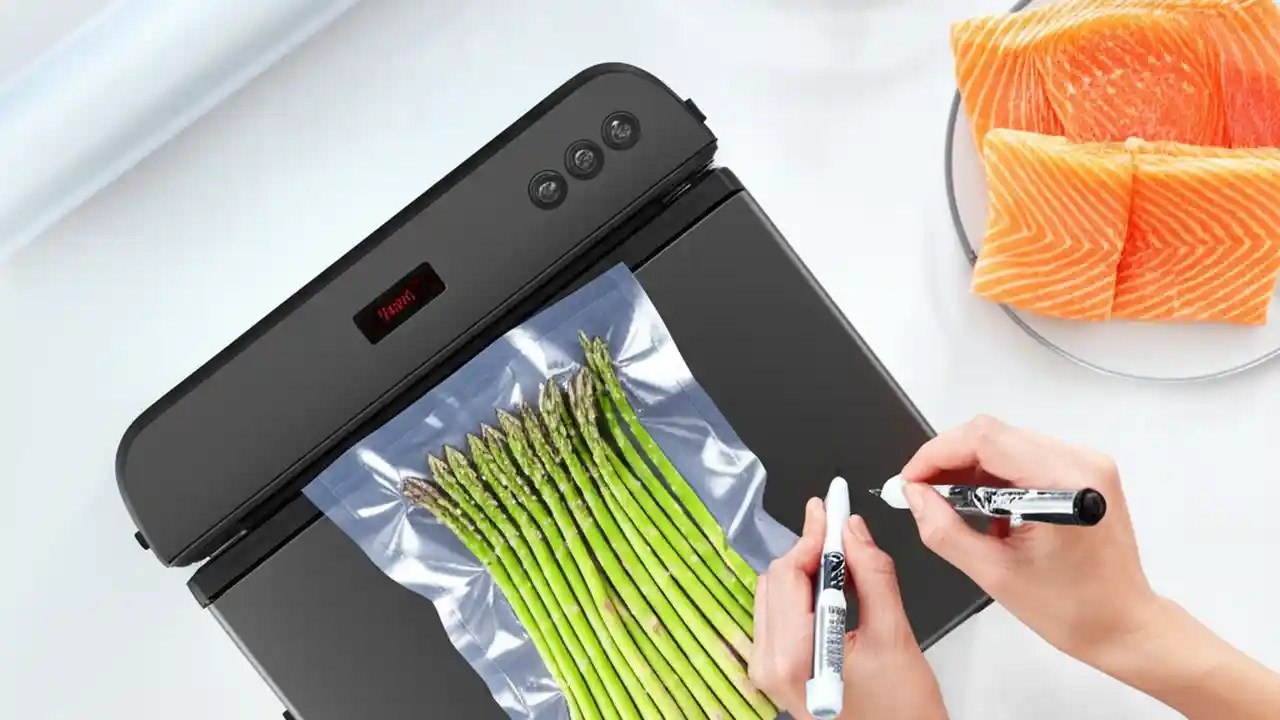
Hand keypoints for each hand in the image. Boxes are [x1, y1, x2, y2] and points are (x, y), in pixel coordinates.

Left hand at [749, 497, 946, 719]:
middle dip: (812, 551)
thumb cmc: (900, 714)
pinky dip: (805, 595)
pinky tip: (837, 592)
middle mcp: (769, 663)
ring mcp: (768, 670)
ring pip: (776, 593)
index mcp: (792, 654)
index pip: (790, 571)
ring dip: (809, 572)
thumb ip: (872, 574)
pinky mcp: (776, 672)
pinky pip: (780, 615)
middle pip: (778, 578)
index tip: (831, 505)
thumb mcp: (894, 636)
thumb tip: (853, 531)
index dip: (814, 533)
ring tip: (848, 567)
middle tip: (846, 531)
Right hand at [899, 415, 1158, 669]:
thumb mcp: (993, 574)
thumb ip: (943, 529)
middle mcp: (1081, 463)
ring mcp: (1087, 463)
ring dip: (972, 467)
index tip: (912, 479)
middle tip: (923, 491)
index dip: (937, 453)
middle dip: (949, 459)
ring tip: (953, 503)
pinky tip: (988, 506)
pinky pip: (1026, 454)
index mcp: (1063, 486)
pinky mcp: (1086, 469)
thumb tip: (914, 495)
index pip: (985, 439)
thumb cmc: (1072, 609)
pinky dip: (997, 474)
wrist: (1124, 623)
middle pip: (994, 434)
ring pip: (1007, 441)